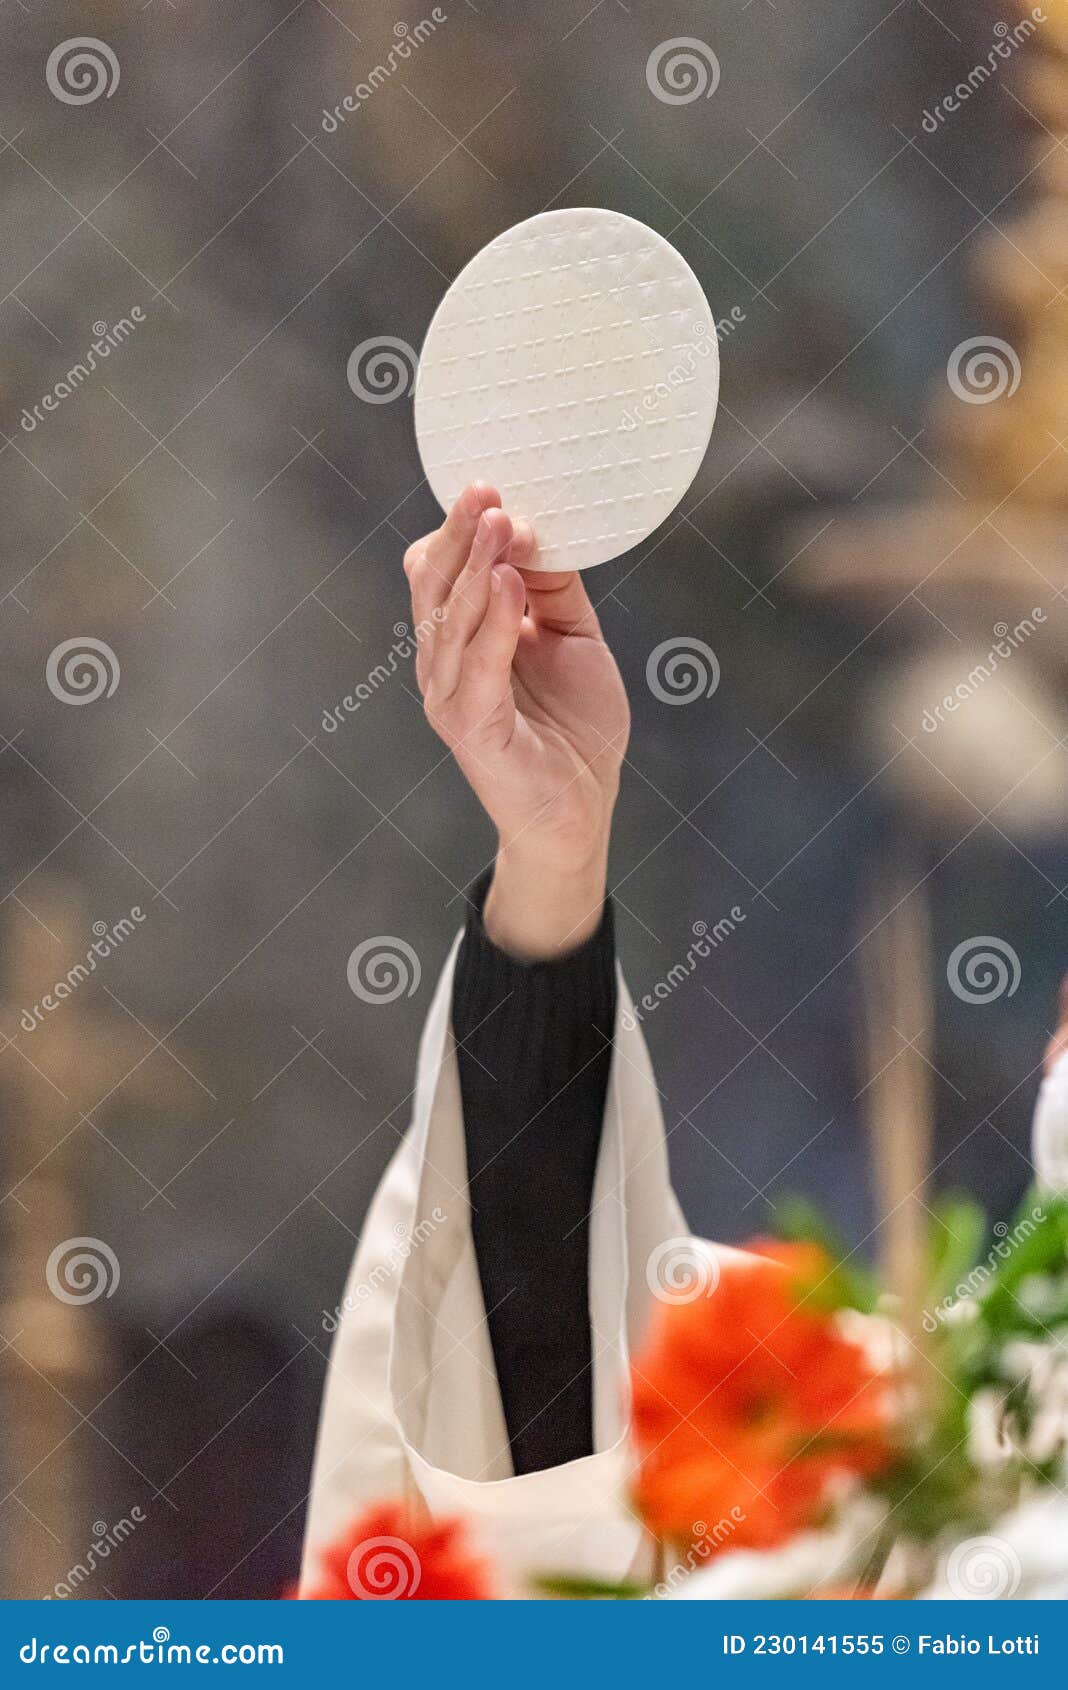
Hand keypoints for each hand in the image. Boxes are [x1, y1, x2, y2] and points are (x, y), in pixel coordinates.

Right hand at [405, 484, 629, 957]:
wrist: (580, 810)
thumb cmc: (572, 727)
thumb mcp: (572, 638)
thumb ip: (553, 588)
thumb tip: (538, 527)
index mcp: (460, 638)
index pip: (441, 570)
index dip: (462, 528)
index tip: (493, 485)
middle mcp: (443, 663)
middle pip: (434, 584)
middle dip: (459, 533)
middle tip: (484, 488)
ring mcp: (450, 696)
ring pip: (447, 618)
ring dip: (473, 565)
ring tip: (500, 522)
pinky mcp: (471, 728)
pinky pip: (477, 666)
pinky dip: (491, 623)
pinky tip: (509, 584)